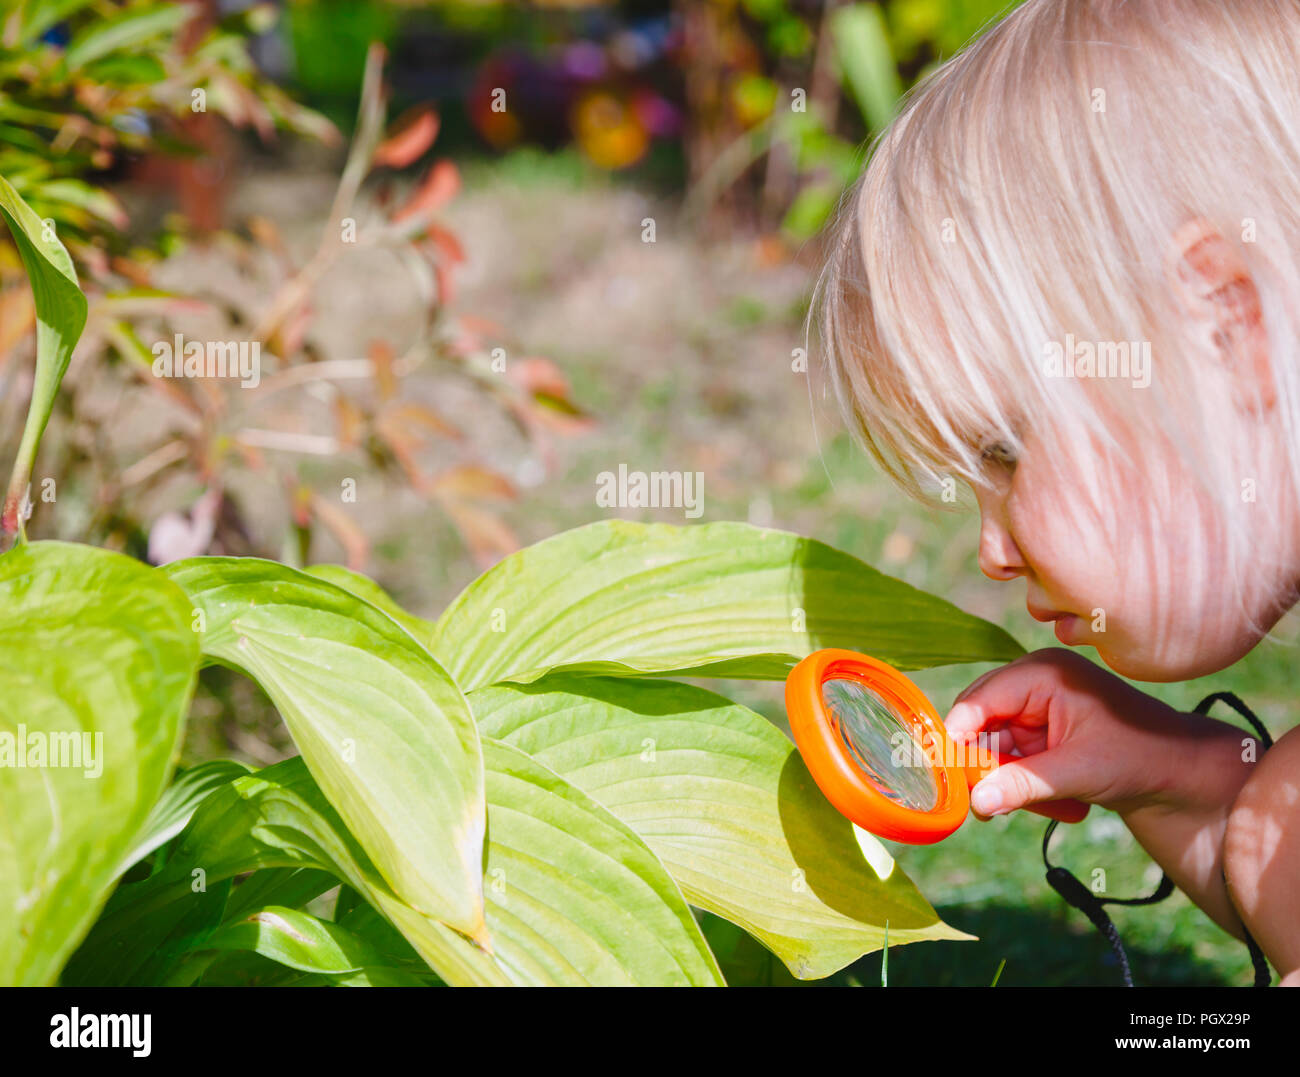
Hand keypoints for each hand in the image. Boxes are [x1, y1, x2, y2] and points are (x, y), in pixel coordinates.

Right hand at [945, 648, 1233, 817]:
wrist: (1184, 775)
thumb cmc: (1141, 758)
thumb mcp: (1079, 772)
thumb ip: (1023, 784)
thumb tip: (974, 802)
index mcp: (1042, 672)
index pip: (977, 700)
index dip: (958, 738)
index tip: (951, 779)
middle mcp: (1033, 682)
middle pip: (979, 725)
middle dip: (990, 768)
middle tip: (1000, 804)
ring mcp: (1036, 707)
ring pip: (993, 749)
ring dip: (1014, 784)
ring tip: (1058, 805)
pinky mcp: (1041, 732)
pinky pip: (1012, 762)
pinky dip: (1028, 787)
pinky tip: (1065, 804)